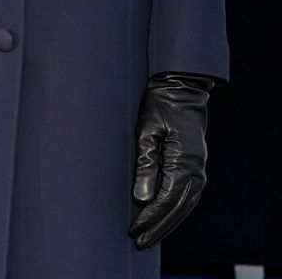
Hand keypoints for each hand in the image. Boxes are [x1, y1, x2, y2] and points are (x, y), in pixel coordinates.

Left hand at [129, 71, 214, 249]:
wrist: (180, 91)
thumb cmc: (158, 108)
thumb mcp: (146, 132)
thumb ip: (145, 165)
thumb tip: (141, 198)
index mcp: (184, 163)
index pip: (166, 200)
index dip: (150, 217)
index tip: (133, 229)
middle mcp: (196, 170)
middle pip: (177, 208)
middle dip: (158, 227)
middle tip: (139, 242)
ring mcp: (198, 170)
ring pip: (184, 206)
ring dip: (167, 223)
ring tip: (148, 237)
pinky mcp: (195, 167)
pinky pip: (187, 197)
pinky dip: (175, 211)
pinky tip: (163, 219)